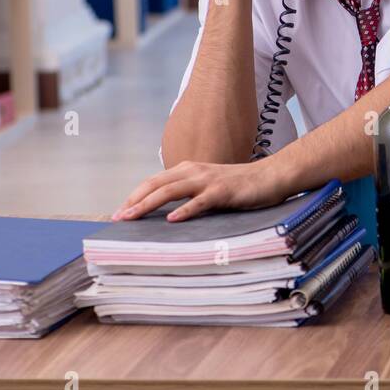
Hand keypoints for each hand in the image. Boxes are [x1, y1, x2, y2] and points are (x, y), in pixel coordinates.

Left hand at [113, 158, 288, 222]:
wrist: (272, 176)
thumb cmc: (242, 185)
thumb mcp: (209, 187)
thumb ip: (190, 195)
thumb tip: (167, 213)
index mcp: (188, 170)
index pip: (153, 182)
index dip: (134, 196)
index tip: (119, 213)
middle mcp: (194, 171)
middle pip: (155, 184)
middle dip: (133, 201)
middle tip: (116, 218)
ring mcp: (208, 180)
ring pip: (170, 191)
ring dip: (148, 204)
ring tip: (132, 218)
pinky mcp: (223, 191)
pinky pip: (200, 201)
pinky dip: (185, 210)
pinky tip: (173, 220)